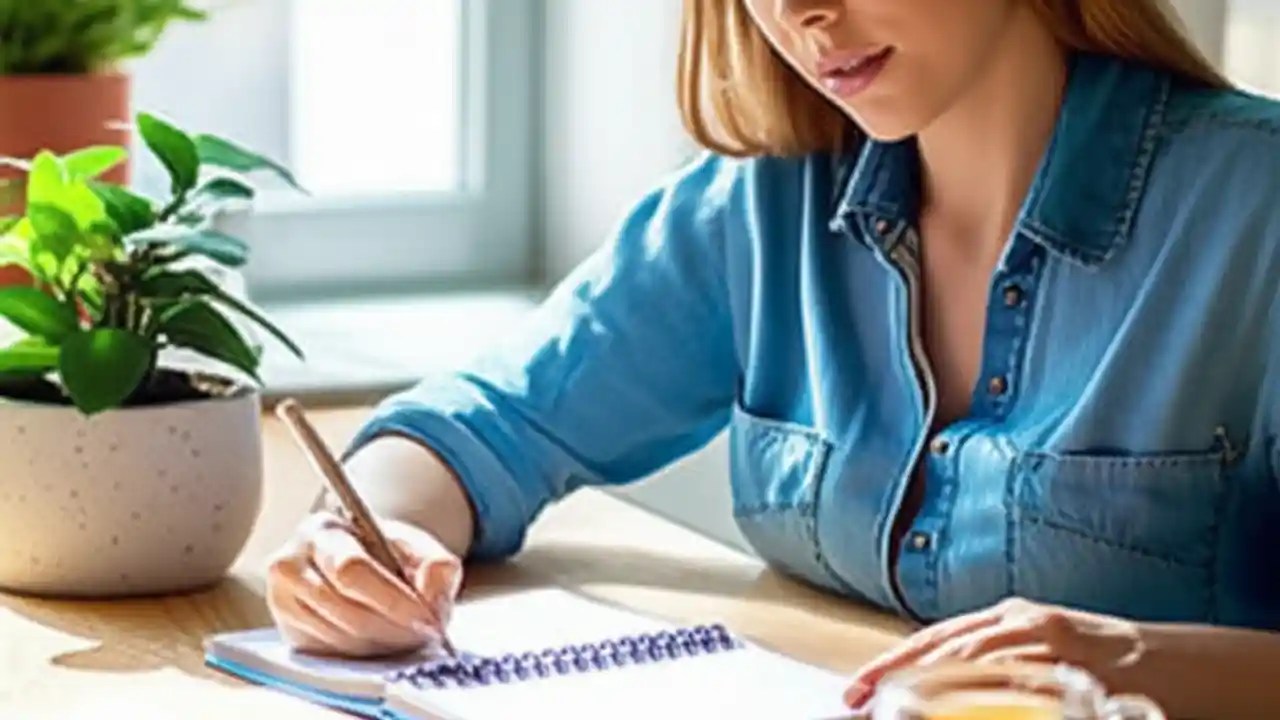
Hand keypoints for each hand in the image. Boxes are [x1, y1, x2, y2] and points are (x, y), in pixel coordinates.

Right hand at [266, 510, 463, 657]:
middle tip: (423, 633)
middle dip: (390, 626)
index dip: (391, 599)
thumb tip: (432, 591)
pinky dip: (362, 653)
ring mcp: (281, 602)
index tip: (426, 618)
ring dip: (380, 642)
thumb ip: (436, 565)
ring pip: (336, 635)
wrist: (360, 567)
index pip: (351, 569)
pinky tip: (381, 640)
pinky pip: (328, 653)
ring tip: (406, 635)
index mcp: (323, 530)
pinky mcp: (287, 633)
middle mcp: (290, 563)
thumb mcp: (417, 549)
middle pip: (340, 606)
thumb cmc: (386, 556)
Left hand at [845, 597, 1147, 710]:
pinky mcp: (1063, 637)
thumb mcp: (1036, 665)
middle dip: (889, 673)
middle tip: (854, 701)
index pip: (928, 642)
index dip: (887, 666)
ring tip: (887, 698)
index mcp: (1000, 621)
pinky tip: (949, 677)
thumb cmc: (1104, 667)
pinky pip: (1009, 651)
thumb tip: (940, 695)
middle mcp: (1011, 618)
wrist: (1174, 663)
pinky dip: (977, 662)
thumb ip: (994, 673)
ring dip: (920, 675)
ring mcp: (1036, 627)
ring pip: (961, 647)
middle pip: (933, 643)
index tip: (852, 692)